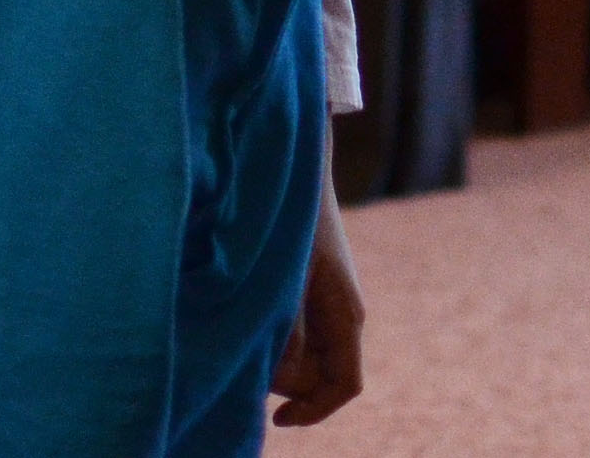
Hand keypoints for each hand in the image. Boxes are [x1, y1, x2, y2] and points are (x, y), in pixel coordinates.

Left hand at [271, 171, 364, 425]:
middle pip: (318, 378)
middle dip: (284, 381)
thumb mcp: (287, 281)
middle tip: (246, 356)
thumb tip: (280, 382)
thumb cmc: (292, 222)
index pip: (343, 386)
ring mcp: (326, 306)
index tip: (275, 418)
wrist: (295, 171)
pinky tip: (248, 319)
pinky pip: (295, 336)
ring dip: (274, 358)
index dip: (313, 411)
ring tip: (243, 328)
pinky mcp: (309, 295)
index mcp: (346, 316)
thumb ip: (286, 334)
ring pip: (303, 359)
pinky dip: (272, 339)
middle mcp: (341, 317)